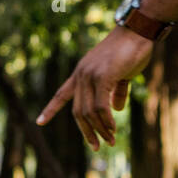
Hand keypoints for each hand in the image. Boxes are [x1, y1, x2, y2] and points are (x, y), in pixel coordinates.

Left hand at [36, 26, 154, 149]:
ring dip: (100, 130)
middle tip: (97, 146)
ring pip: (88, 112)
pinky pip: (100, 106)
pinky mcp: (102, 77)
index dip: (50, 109)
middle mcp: (81, 75)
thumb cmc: (132, 50)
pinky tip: (112, 129)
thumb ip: (116, 92)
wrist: (138, 31)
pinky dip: (105, 121)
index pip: (61, 94)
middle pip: (77, 111)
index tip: (39, 122)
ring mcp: (90, 75)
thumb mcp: (121, 74)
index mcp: (81, 73)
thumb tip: (117, 109)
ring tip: (111, 140)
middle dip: (87, 132)